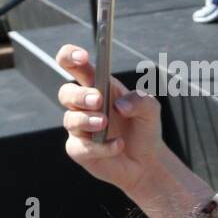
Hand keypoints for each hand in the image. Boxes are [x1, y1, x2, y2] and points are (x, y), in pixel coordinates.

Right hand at [56, 44, 166, 200]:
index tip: (81, 57)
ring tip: (104, 123)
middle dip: (80, 95)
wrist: (147, 161)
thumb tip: (120, 105)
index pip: (73, 65)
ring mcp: (78, 128)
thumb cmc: (144, 129)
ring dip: (87, 120)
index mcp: (98, 87)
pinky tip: (119, 145)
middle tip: (98, 100)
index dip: (70, 56)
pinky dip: (101, 147)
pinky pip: (81, 147)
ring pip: (70, 120)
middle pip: (66, 92)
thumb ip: (141, 101)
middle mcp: (83, 106)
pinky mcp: (79, 150)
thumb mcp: (151, 111)